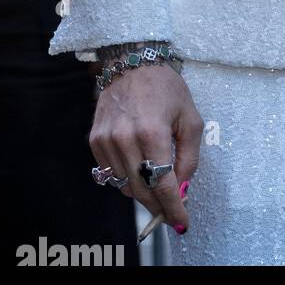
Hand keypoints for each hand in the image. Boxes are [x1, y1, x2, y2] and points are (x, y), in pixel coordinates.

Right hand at [90, 64, 203, 231]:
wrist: (132, 62)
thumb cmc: (166, 88)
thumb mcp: (190, 118)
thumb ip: (189, 156)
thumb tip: (182, 188)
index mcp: (153, 133)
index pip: (162, 184)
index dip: (173, 208)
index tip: (182, 222)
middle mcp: (125, 140)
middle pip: (142, 191)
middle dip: (159, 205)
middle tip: (172, 210)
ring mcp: (106, 141)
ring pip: (125, 185)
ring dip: (143, 192)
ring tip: (157, 185)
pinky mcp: (94, 141)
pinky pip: (110, 174)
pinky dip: (126, 179)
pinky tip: (139, 169)